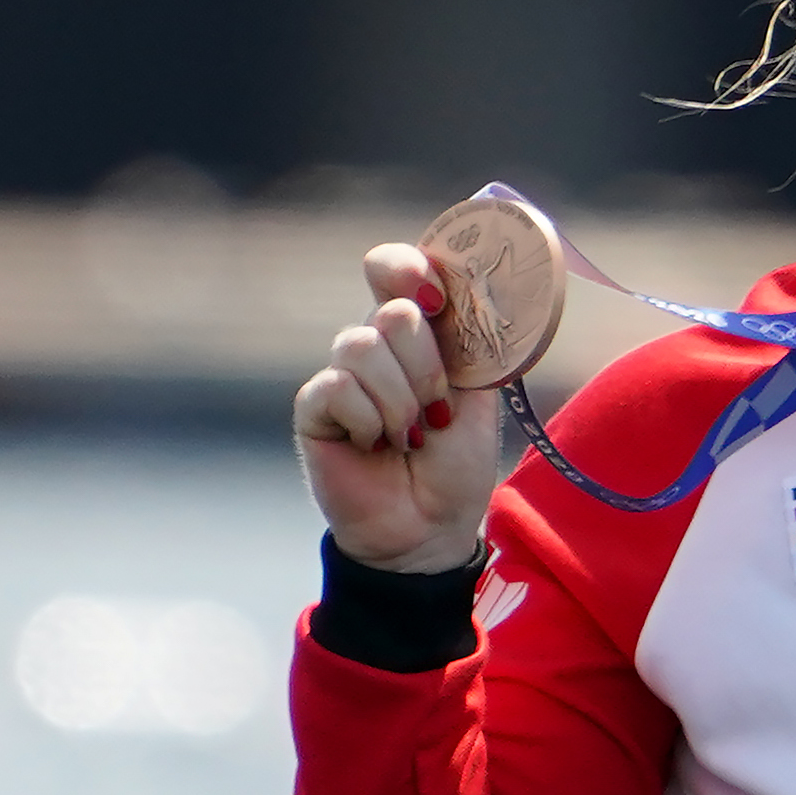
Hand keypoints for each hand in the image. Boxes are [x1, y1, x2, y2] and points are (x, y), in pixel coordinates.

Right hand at [294, 242, 502, 571]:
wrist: (432, 526)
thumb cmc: (457, 462)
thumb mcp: (481, 396)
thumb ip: (474, 342)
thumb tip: (477, 289)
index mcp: (415, 332)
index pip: (393, 268)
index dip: (409, 268)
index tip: (436, 298)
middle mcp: (374, 344)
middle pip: (392, 311)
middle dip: (428, 366)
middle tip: (438, 411)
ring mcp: (340, 374)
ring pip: (361, 346)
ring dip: (401, 399)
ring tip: (410, 435)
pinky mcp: (314, 408)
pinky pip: (338, 387)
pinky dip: (370, 421)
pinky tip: (375, 446)